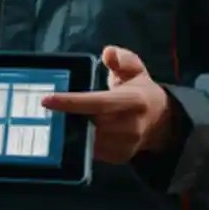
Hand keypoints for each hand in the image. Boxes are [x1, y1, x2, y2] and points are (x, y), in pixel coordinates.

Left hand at [41, 46, 175, 163]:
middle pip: (90, 122)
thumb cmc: (140, 91)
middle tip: (46, 107)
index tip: (47, 99)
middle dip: (67, 116)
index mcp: (134, 101)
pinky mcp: (120, 157)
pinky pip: (93, 151)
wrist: (161, 122)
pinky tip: (71, 130)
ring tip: (58, 118)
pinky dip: (80, 141)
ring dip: (71, 129)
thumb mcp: (136, 69)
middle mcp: (132, 126)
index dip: (71, 102)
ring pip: (89, 139)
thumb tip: (108, 52)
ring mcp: (126, 144)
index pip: (98, 103)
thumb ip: (123, 58)